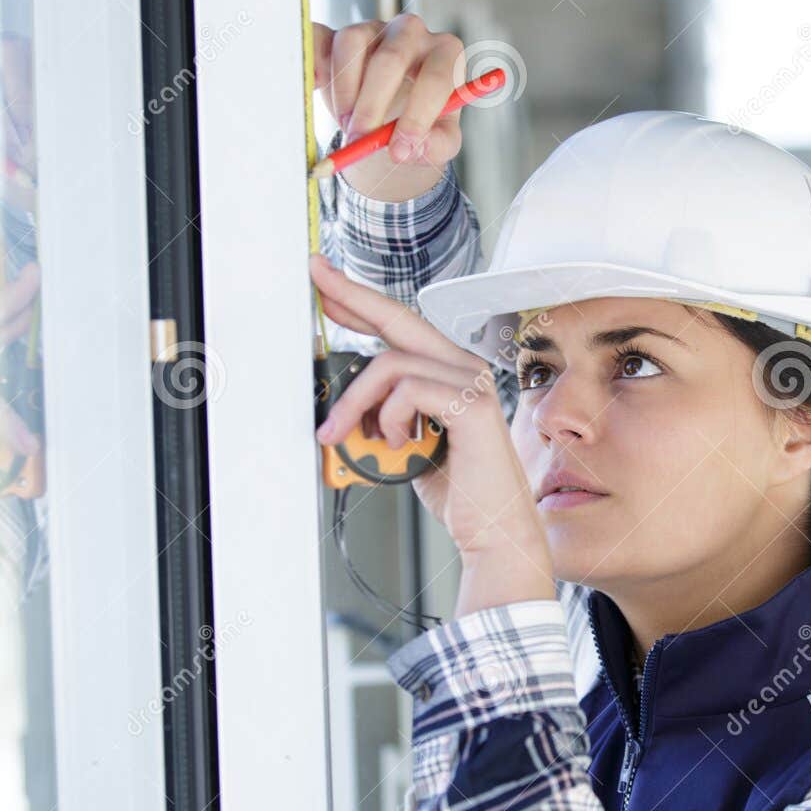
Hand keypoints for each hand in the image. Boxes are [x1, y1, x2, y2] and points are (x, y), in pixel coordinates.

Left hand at [309, 254, 553, 612]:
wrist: (493, 531)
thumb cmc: (460, 493)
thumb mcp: (403, 447)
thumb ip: (380, 420)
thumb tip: (342, 412)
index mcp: (449, 373)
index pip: (400, 326)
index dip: (361, 301)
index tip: (327, 284)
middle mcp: (463, 368)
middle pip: (398, 318)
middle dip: (352, 296)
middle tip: (317, 280)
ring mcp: (471, 383)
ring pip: (392, 364)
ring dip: (355, 401)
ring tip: (343, 434)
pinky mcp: (472, 405)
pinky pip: (408, 391)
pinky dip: (389, 418)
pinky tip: (397, 444)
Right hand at [311, 13, 465, 202]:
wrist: (391, 119)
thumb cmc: (422, 127)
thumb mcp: (438, 144)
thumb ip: (436, 147)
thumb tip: (410, 147)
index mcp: (445, 55)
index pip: (437, 77)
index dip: (417, 115)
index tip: (398, 151)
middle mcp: (412, 33)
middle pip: (391, 58)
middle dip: (372, 105)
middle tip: (360, 139)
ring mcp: (373, 28)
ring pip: (352, 43)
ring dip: (344, 91)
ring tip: (346, 124)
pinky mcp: (338, 34)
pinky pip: (320, 41)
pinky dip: (314, 67)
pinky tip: (315, 92)